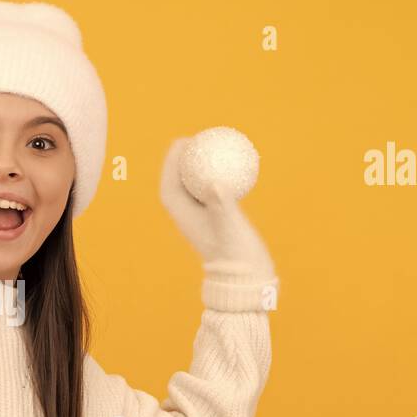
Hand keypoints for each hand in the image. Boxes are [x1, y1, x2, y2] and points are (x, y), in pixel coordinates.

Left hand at [158, 137, 276, 280]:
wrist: (247, 277)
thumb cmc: (236, 254)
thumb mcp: (229, 227)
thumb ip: (222, 206)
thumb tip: (215, 184)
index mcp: (182, 217)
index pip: (169, 184)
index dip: (172, 161)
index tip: (183, 142)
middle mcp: (189, 216)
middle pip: (181, 181)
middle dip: (185, 159)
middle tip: (199, 139)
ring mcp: (203, 217)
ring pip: (198, 186)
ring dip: (202, 167)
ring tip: (214, 147)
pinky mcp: (218, 218)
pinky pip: (214, 191)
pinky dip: (220, 177)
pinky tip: (235, 164)